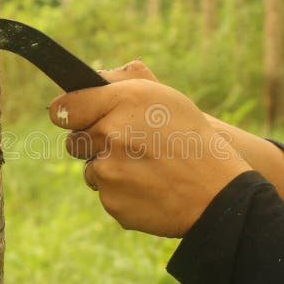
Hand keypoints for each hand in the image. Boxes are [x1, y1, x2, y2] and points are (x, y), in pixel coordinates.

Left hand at [49, 69, 250, 237]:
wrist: (217, 191)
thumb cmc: (191, 137)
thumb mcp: (165, 96)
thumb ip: (122, 83)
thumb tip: (90, 82)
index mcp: (123, 101)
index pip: (66, 106)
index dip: (66, 111)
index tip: (68, 115)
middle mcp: (110, 133)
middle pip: (74, 139)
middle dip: (93, 142)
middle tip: (126, 145)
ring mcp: (109, 170)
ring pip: (89, 168)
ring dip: (108, 168)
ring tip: (144, 167)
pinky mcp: (112, 201)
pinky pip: (105, 193)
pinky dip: (121, 191)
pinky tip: (148, 187)